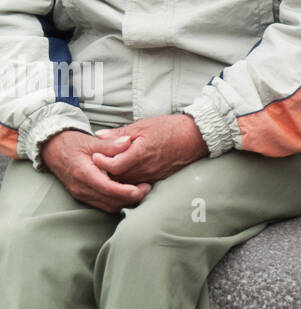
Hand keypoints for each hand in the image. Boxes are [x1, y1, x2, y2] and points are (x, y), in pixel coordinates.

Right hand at [40, 130, 151, 212]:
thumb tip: (127, 142)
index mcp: (83, 173)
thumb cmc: (71, 144)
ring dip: (124, 202)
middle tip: (147, 188)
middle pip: (108, 201)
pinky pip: (102, 204)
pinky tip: (128, 192)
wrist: (52, 150)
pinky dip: (116, 201)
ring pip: (106, 206)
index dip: (123, 191)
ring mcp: (81, 193)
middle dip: (128, 198)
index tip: (139, 190)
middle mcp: (81, 188)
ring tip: (141, 190)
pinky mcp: (82, 195)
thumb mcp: (90, 141)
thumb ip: (109, 144)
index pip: (105, 188)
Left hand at [92, 114, 207, 185]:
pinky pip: (138, 183)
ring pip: (126, 183)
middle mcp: (145, 168)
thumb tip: (100, 135)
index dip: (101, 162)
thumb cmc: (172, 128)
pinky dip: (130, 179)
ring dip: (118, 176)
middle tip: (101, 161)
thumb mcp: (144, 125)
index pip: (114, 166)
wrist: (196, 137)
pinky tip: (128, 170)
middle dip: (106, 171)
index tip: (96, 156)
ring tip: (113, 165)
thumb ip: (121, 133)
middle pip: (117, 177)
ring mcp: (152, 175)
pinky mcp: (157, 178)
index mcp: (140, 153)